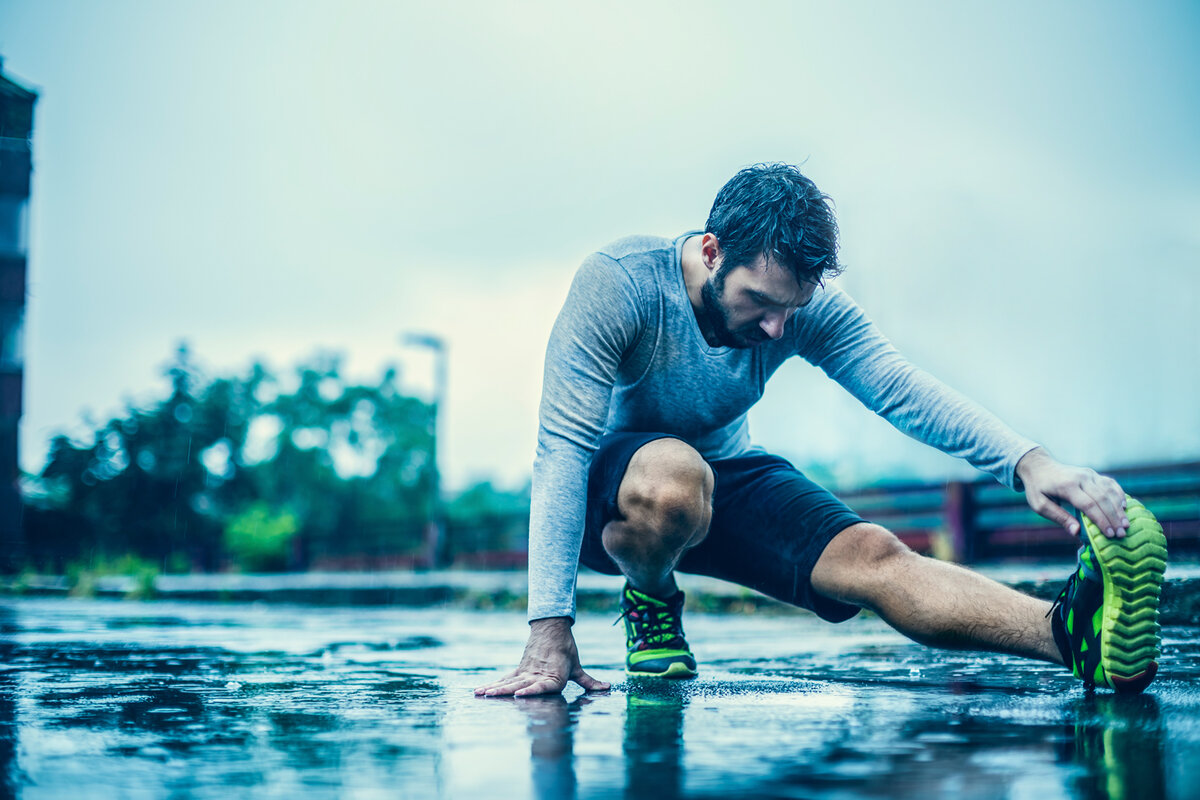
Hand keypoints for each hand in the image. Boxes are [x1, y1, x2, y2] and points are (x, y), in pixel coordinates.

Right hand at [474, 617, 610, 696]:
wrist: (552, 628)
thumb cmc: (566, 649)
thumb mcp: (578, 667)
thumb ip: (589, 682)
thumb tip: (608, 687)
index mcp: (554, 676)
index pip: (542, 686)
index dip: (532, 690)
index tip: (520, 694)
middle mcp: (537, 675)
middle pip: (519, 684)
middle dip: (504, 692)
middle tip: (491, 697)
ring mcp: (526, 672)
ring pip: (508, 682)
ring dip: (494, 688)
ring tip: (481, 694)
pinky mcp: (520, 669)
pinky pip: (505, 678)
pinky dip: (493, 684)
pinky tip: (480, 691)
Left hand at [1016, 447, 1129, 538]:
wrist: (1039, 466)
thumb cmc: (1038, 488)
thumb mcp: (1040, 505)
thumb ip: (1058, 517)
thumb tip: (1077, 532)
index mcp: (1067, 486)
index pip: (1089, 505)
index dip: (1101, 520)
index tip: (1110, 534)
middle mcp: (1081, 477)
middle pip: (1103, 499)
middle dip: (1114, 517)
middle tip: (1121, 533)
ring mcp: (1089, 474)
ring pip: (1109, 491)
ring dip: (1119, 508)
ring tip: (1126, 524)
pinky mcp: (1093, 474)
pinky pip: (1110, 484)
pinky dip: (1119, 495)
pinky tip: (1124, 507)